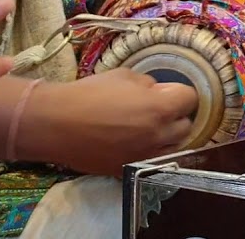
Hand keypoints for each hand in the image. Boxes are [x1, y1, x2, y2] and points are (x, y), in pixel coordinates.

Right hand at [22, 68, 197, 175]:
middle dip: (175, 116)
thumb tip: (158, 91)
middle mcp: (158, 135)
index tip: (166, 92)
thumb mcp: (125, 76)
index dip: (179, 93)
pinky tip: (134, 143)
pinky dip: (149, 153)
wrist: (54, 124)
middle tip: (158, 110)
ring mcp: (144, 156)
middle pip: (185, 126)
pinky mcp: (128, 169)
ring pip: (173, 148)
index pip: (190, 99)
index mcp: (160, 108)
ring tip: (148, 128)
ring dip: (166, 137)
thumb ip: (148, 84)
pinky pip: (151, 162)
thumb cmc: (89, 94)